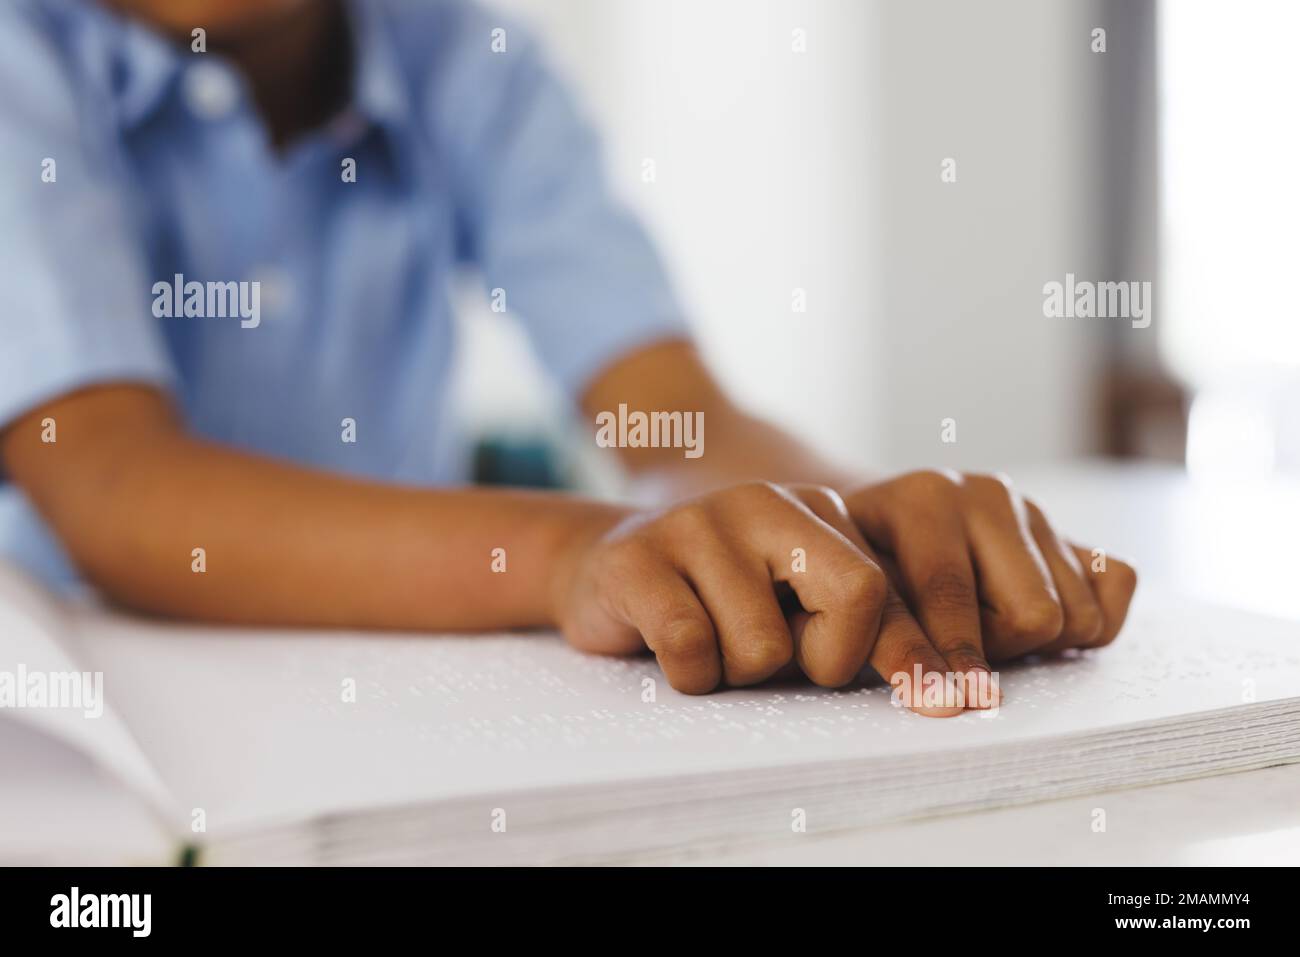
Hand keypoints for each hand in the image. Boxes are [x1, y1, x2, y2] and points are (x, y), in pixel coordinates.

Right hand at [551, 481, 968, 714]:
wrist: (605, 570)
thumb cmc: (717, 605)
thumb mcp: (794, 610)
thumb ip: (862, 628)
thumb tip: (949, 692)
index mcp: (816, 511)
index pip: (882, 588)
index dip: (912, 656)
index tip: (952, 705)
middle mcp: (764, 502)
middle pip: (853, 597)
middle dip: (823, 658)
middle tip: (776, 659)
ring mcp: (698, 522)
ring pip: (763, 646)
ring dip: (737, 672)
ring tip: (710, 643)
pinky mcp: (637, 556)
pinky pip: (689, 644)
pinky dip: (687, 672)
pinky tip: (668, 648)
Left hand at [842, 470, 1136, 672]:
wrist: (878, 527)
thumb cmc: (858, 569)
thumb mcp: (848, 589)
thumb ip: (887, 633)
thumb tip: (935, 688)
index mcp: (924, 500)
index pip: (953, 593)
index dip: (951, 658)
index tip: (948, 702)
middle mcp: (986, 494)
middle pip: (1036, 615)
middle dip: (999, 647)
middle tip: (959, 647)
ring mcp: (1035, 510)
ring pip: (1079, 616)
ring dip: (1035, 641)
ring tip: (986, 628)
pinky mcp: (1071, 530)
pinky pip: (1117, 586)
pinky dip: (1084, 622)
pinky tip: (1028, 620)